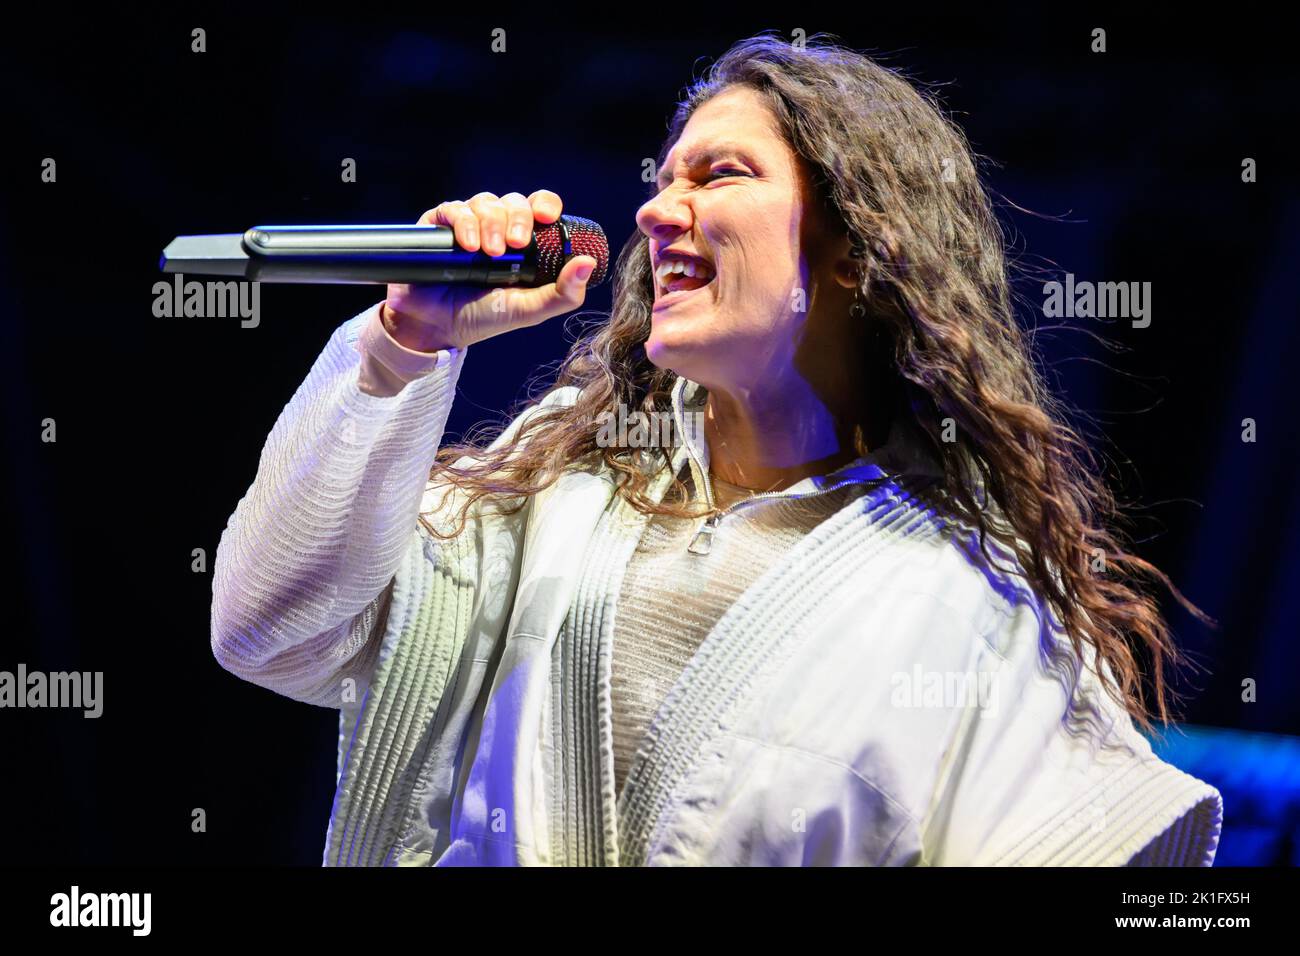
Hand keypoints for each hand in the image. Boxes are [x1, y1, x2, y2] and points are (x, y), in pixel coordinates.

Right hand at [380, 189, 597, 351]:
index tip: (546, 218)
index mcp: (523, 243)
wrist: (438, 327)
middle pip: (514, 202)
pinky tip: (468, 245)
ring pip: (486, 202)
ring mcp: (469, 224)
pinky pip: (455, 208)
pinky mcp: (440, 225)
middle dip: (517, 218)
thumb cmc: (484, 317)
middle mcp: (497, 228)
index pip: (539, 208)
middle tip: (514, 245)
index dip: (545, 205)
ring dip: (491, 223)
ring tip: (489, 252)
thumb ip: (562, 294)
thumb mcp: (528, 310)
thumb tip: (588, 263)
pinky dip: (464, 222)